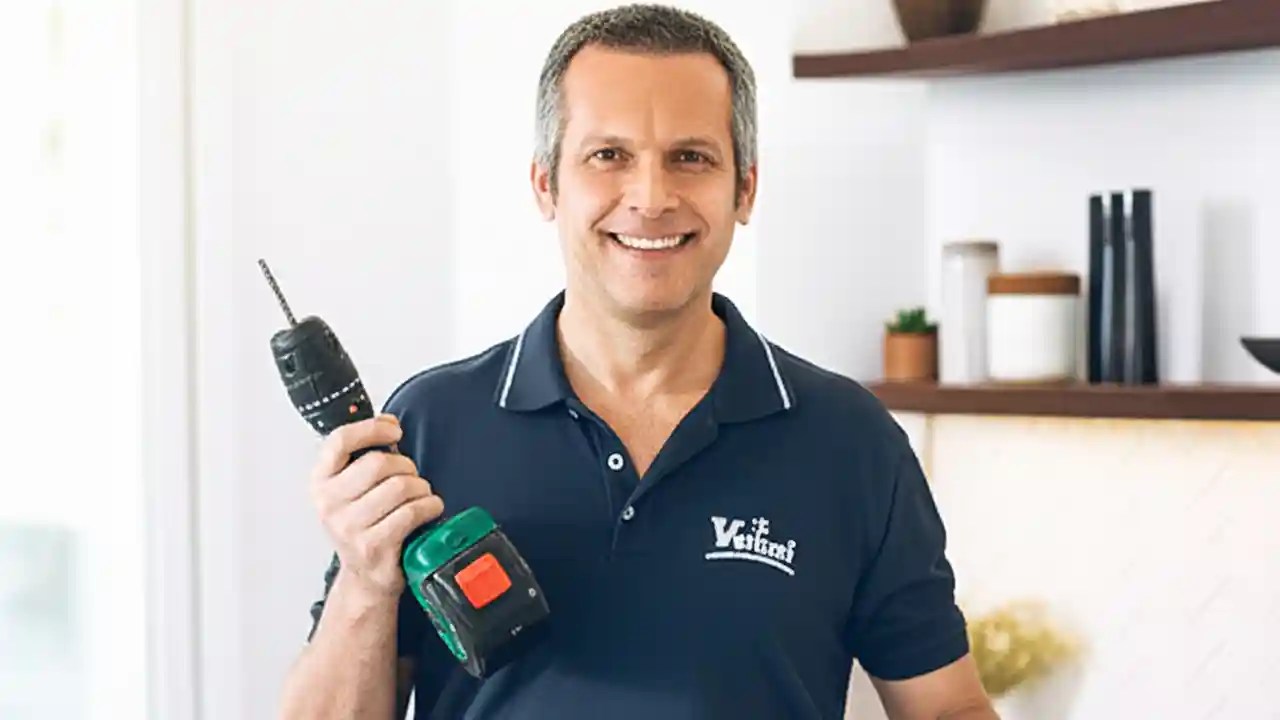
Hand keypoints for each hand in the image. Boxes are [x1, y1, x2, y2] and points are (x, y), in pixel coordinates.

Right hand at [309, 414, 444, 600]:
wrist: (364, 577)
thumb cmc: (365, 525)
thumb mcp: (353, 488)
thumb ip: (364, 454)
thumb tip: (388, 422)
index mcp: (321, 482)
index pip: (340, 441)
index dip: (372, 428)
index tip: (393, 429)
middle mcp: (329, 504)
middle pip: (379, 463)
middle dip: (406, 466)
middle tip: (411, 477)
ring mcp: (349, 527)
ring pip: (400, 487)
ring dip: (421, 488)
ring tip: (420, 496)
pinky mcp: (374, 546)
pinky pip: (412, 512)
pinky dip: (429, 506)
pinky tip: (428, 510)